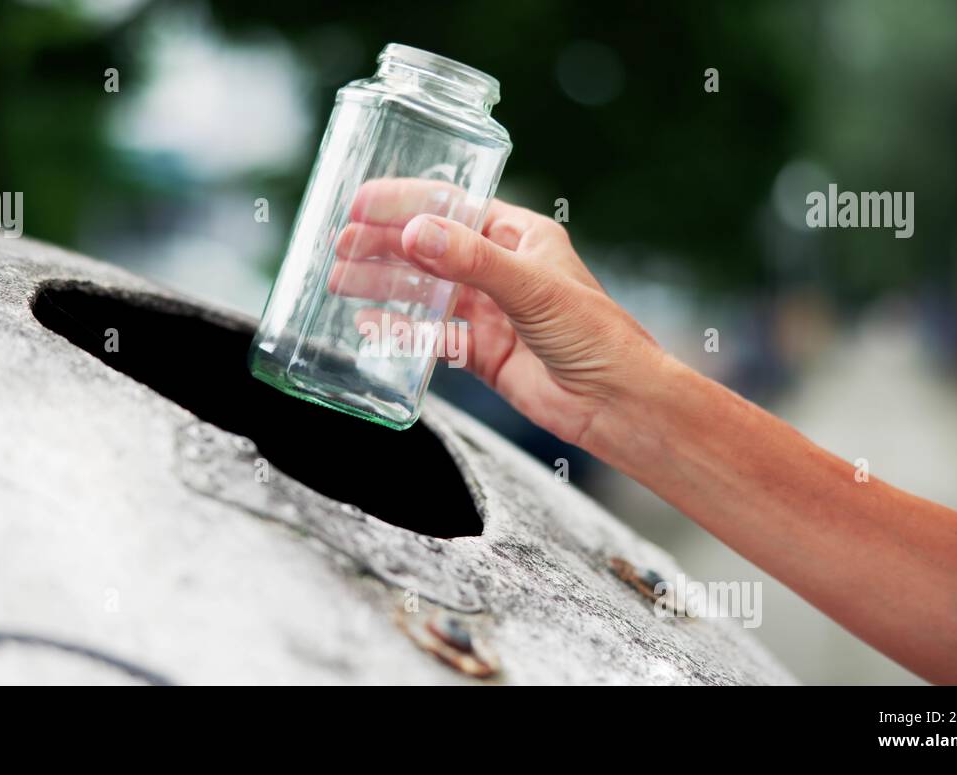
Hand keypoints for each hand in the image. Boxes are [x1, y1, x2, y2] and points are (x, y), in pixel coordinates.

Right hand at [337, 178, 664, 449]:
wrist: (615, 403)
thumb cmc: (594, 334)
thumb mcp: (531, 287)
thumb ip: (471, 261)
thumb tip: (416, 233)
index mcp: (519, 236)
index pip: (453, 208)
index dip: (406, 202)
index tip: (362, 203)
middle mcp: (501, 269)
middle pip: (430, 248)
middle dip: (384, 245)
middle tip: (341, 244)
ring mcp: (490, 311)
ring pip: (425, 291)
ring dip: (384, 284)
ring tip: (340, 280)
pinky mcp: (482, 352)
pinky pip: (432, 335)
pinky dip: (401, 329)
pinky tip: (369, 323)